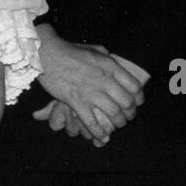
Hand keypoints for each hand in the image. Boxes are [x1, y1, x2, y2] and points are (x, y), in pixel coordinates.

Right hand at [35, 27, 144, 144]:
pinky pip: (92, 122)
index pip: (134, 86)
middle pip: (126, 102)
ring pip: (113, 114)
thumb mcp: (94, 49)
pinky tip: (102, 137)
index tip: (138, 103)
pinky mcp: (76, 102)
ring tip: (117, 125)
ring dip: (118, 123)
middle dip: (130, 113)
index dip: (139, 98)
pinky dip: (99, 132)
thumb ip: (107, 57)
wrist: (46, 54)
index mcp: (110, 66)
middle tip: (128, 117)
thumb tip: (115, 62)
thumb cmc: (69, 50)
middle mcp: (103, 79)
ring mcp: (90, 92)